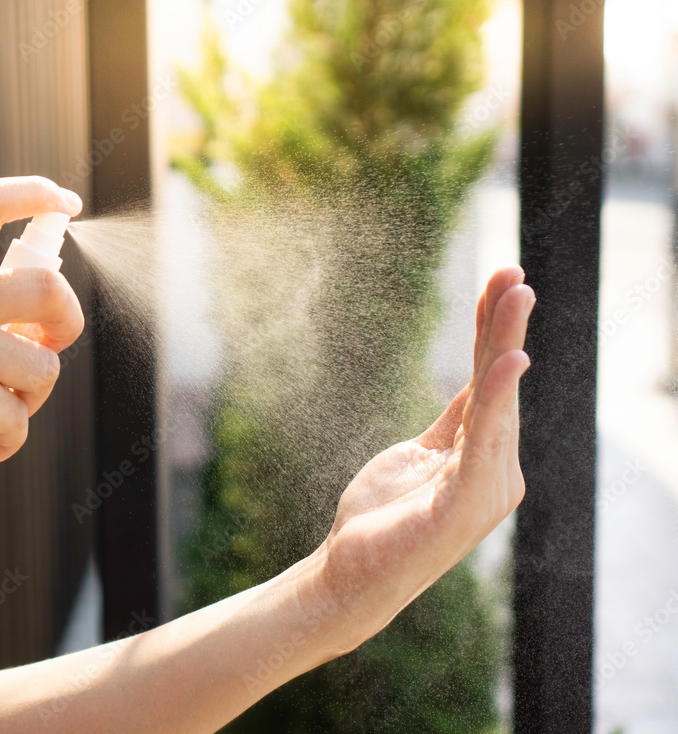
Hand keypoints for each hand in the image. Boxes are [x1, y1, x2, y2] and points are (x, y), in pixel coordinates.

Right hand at [0, 177, 84, 498]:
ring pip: (44, 365)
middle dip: (69, 321)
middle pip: (50, 288)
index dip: (35, 192)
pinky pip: (19, 416)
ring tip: (2, 408)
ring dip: (34, 395)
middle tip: (52, 345)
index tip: (66, 201)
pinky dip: (13, 435)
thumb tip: (41, 314)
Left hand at [307, 266, 534, 655]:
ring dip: (505, 345)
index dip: (493, 332)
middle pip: (501, 386)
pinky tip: (505, 362)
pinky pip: (482, 442)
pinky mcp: (466, 506)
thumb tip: (476, 382)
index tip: (499, 282)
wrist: (350, 576)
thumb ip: (455, 424)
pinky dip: (494, 400)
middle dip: (505, 326)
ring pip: (498, 404)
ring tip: (515, 294)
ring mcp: (485, 490)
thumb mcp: (419, 456)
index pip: (491, 383)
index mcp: (485, 458)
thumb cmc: (384, 520)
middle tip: (513, 273)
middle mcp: (496, 471)